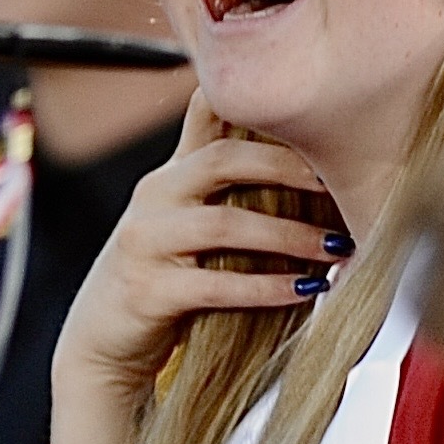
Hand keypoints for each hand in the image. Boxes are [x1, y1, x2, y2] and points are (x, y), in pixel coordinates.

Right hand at [40, 93, 347, 443]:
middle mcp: (153, 197)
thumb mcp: (188, 222)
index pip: (204, 115)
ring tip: (336, 249)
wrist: (103, 343)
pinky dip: (267, 287)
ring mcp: (145, 242)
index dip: (249, 101)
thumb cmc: (165, 278)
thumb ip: (228, 190)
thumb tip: (309, 162)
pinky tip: (305, 291)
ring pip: (224, 225)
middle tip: (341, 182)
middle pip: (222, 160)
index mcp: (170, 174)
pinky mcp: (147, 290)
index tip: (311, 104)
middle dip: (288, 167)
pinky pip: (216, 284)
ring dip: (289, 236)